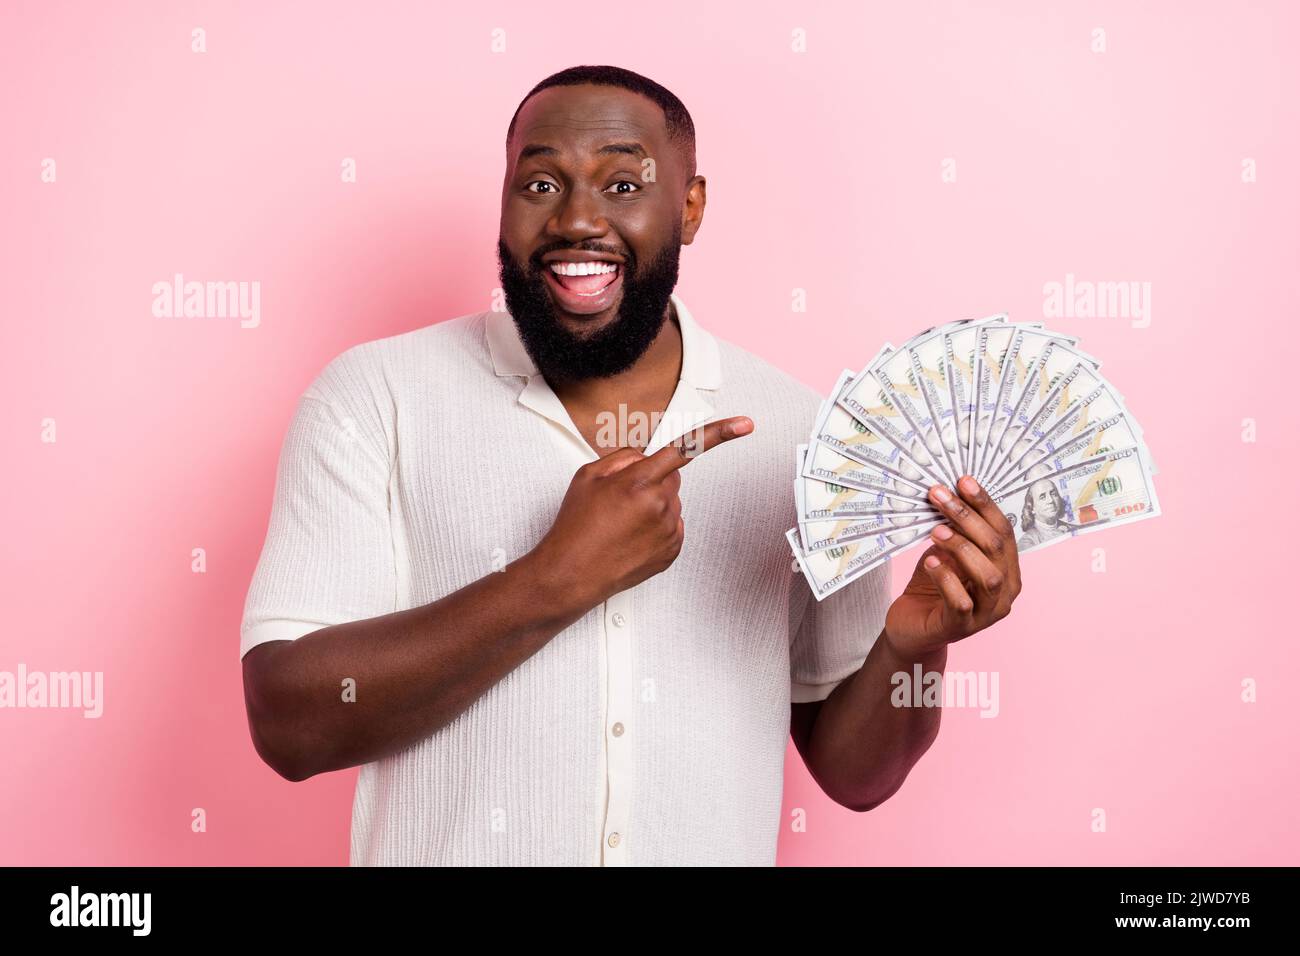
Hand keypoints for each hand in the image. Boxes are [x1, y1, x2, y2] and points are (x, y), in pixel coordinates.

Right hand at [532, 416, 753, 606]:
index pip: (685, 448)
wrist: (572, 574)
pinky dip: (656, 527)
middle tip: (622, 498)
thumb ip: (621, 458)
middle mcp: (660, 505)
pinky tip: (631, 537)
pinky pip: (672, 526)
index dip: (719, 433)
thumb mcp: (587, 477)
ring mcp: (669, 530)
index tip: (744, 424)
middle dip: (653, 480)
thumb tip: (644, 457)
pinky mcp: (673, 550)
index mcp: (639, 481)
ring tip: (621, 523)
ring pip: (671, 502)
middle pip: (672, 477)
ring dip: (653, 505)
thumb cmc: (576, 527)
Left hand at [883, 475, 1021, 660]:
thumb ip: (954, 530)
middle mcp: (1004, 592)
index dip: (985, 504)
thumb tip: (948, 492)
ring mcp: (986, 614)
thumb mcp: (946, 553)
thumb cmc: (932, 586)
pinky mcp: (961, 628)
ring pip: (988, 577)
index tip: (963, 480)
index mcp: (1007, 570)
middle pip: (996, 549)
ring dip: (962, 548)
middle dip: (968, 518)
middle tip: (940, 497)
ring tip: (935, 531)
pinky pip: (961, 602)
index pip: (1003, 531)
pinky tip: (930, 562)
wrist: (910, 628)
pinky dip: (946, 579)